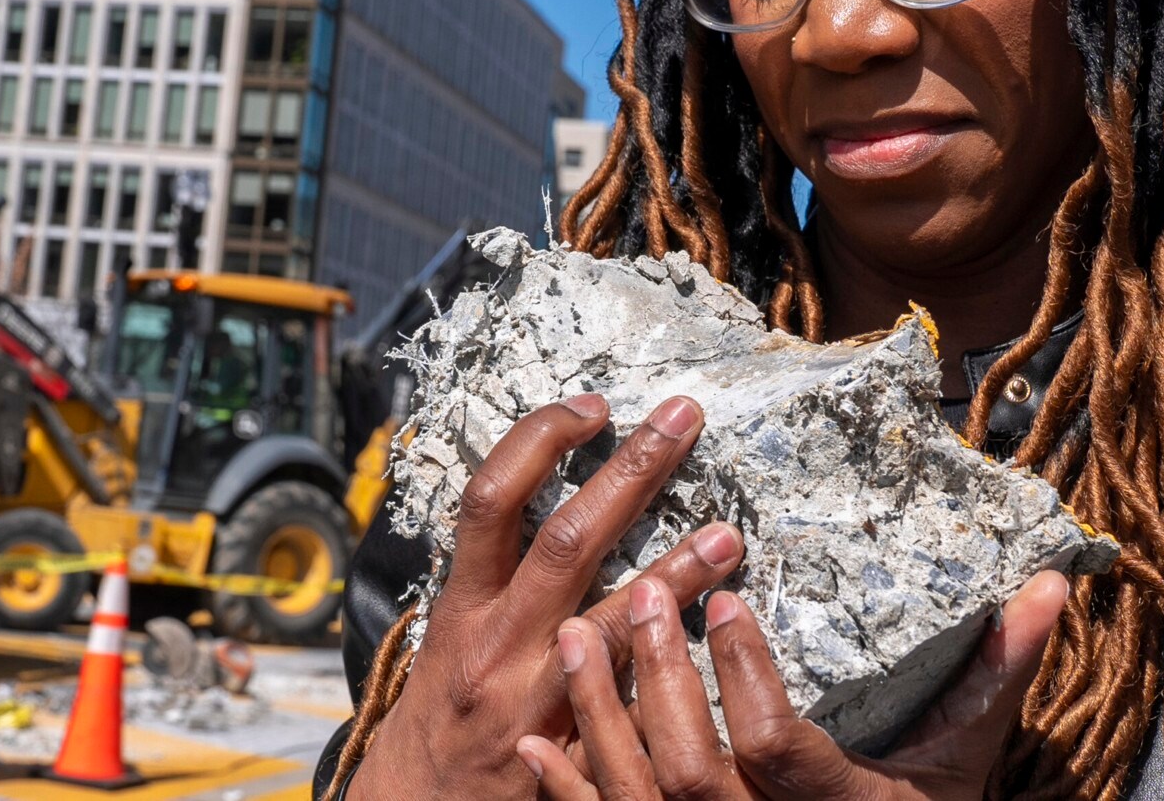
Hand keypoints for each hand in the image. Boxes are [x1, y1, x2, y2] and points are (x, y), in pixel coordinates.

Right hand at [350, 394, 746, 797]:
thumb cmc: (436, 719)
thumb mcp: (447, 641)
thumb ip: (492, 585)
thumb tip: (539, 509)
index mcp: (461, 606)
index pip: (491, 499)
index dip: (539, 441)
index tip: (590, 407)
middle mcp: (495, 644)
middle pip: (565, 538)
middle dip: (629, 470)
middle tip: (681, 419)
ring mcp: (536, 701)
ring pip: (613, 628)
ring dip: (676, 575)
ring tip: (727, 536)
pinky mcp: (572, 756)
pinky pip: (631, 709)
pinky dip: (672, 677)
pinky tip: (718, 648)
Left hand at [518, 569, 1069, 799]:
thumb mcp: (963, 759)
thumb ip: (998, 674)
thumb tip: (1052, 587)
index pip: (773, 748)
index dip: (743, 678)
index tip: (723, 602)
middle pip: (688, 772)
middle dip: (658, 682)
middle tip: (644, 597)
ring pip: (633, 800)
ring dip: (598, 717)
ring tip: (576, 635)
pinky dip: (566, 793)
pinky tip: (535, 743)